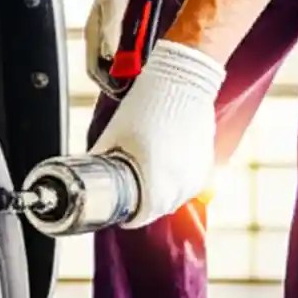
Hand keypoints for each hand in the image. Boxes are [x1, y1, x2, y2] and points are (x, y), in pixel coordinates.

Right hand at [84, 0, 150, 94]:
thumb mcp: (113, 8)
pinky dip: (136, 60)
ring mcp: (112, 37)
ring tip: (142, 80)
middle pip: (107, 70)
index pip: (94, 70)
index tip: (120, 92)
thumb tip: (109, 57)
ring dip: (129, 72)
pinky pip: (128, 53)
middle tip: (134, 90)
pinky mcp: (124, 33)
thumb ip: (111, 32)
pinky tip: (147, 63)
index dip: (105, 84)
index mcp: (93, 37)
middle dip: (119, 82)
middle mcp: (101, 40)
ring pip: (118, 64)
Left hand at [89, 40, 224, 227]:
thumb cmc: (149, 104)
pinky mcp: (207, 163)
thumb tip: (90, 171)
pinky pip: (190, 183)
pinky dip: (177, 180)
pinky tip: (167, 164)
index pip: (141, 216)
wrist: (183, 81)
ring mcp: (196, 174)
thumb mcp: (113, 134)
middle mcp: (180, 184)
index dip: (127, 215)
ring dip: (162, 192)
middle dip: (143, 202)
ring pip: (176, 197)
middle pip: (159, 208)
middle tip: (130, 190)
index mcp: (156, 182)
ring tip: (149, 175)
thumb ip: (101, 158)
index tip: (120, 210)